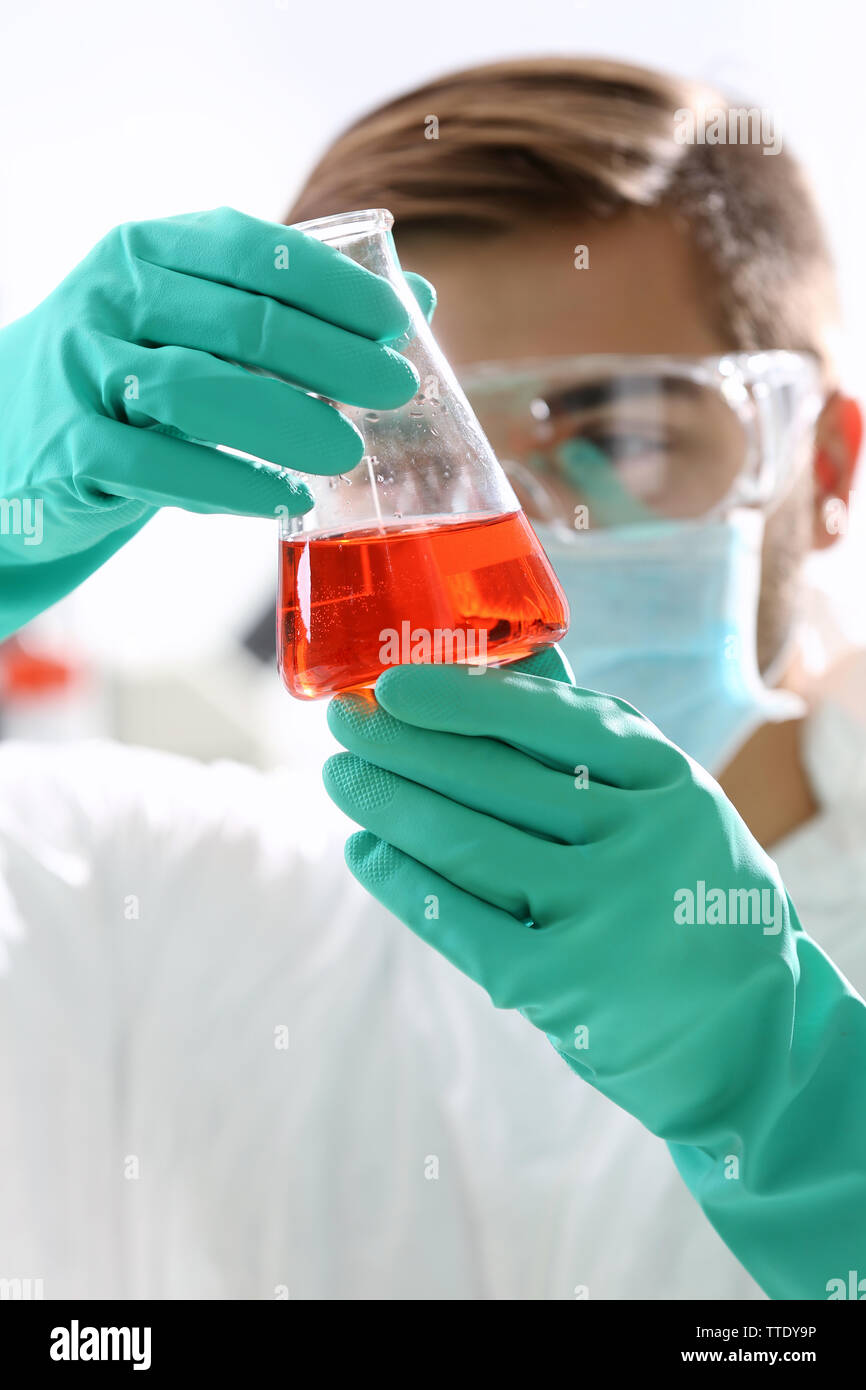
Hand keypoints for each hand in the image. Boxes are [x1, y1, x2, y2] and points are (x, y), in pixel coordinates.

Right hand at [0, 206, 432, 636]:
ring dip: (284, 421)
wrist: (10, 432)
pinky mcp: (69, 445)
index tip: (395, 322)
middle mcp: (110, 294)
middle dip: (330, 358)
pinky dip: (227, 484)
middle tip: (395, 389)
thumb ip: (291, 311)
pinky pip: (156, 465)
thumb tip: (418, 301)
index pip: (252, 248)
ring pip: (196, 388)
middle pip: (239, 320)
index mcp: (149, 248)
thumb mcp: (196, 325)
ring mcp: (82, 368)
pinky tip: (284, 500)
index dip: (331, 284)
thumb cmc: (128, 375)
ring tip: (346, 450)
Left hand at [323, 649, 865, 1298]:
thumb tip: (517, 661)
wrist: (747, 1042)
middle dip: (402, 745)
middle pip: (495, 780)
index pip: (553, 723)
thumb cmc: (689, 895)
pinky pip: (462, 921)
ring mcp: (604, 919)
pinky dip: (402, 882)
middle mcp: (643, 845)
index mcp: (673, 785)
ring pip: (468, 844)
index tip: (394, 682)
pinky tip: (365, 850)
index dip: (464, 699)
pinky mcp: (562, 988)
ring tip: (342, 777)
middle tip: (344, 723)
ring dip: (389, 804)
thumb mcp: (674, 810)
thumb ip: (598, 744)